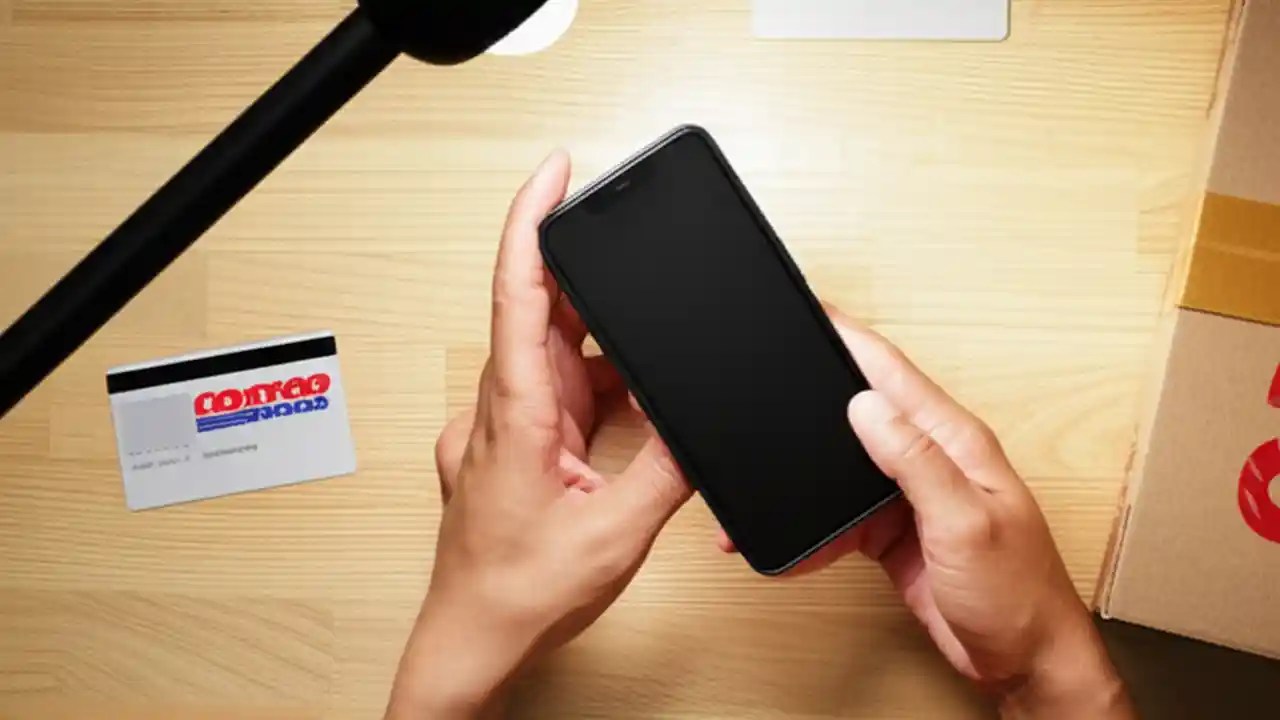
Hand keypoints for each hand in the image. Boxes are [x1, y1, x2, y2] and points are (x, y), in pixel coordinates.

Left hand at [386, 150, 690, 719]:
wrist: (473, 638)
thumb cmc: (518, 594)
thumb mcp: (616, 533)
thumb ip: (667, 469)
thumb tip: (699, 423)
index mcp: (512, 414)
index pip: (516, 294)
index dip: (531, 224)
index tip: (553, 175)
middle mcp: (498, 406)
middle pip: (541, 312)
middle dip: (593, 289)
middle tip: (639, 283)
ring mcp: (500, 422)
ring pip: (556, 353)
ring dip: (604, 356)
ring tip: (641, 395)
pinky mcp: (511, 439)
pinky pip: (558, 388)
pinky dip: (598, 390)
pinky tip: (627, 418)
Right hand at [723, 307, 1133, 717]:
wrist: (1023, 661)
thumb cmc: (1017, 595)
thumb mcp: (964, 521)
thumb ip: (916, 460)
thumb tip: (866, 406)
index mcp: (956, 442)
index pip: (894, 373)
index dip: (851, 339)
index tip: (814, 314)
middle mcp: (934, 460)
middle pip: (864, 411)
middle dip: (816, 396)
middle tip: (772, 379)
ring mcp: (914, 496)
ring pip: (846, 465)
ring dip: (808, 471)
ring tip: (766, 471)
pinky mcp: (896, 531)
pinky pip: (843, 515)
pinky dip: (815, 527)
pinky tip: (794, 543)